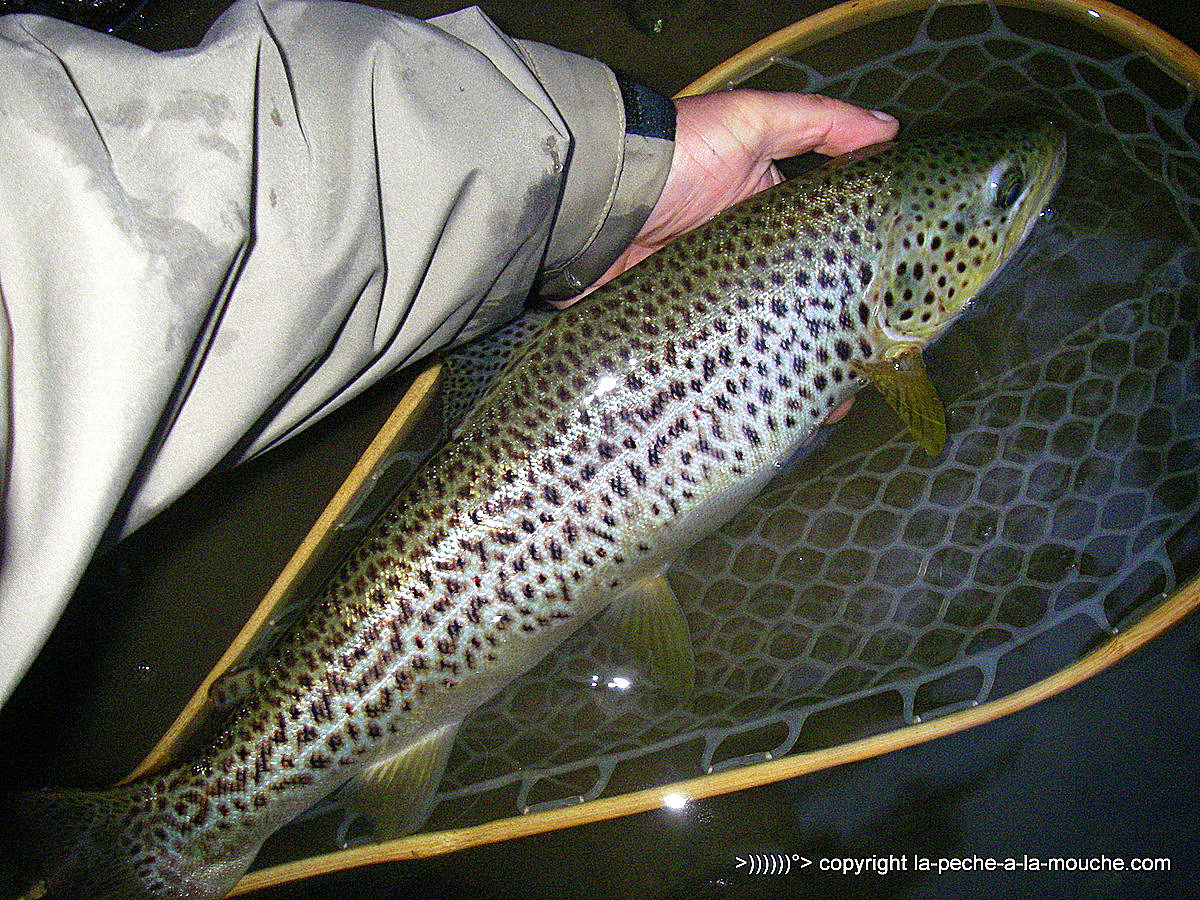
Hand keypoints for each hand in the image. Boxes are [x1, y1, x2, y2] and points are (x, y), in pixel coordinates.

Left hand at [576, 91, 897, 424]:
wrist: (596, 195)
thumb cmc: (672, 152)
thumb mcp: (750, 122)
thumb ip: (820, 123)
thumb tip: (889, 129)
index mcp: (762, 220)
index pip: (818, 257)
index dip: (850, 287)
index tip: (883, 318)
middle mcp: (737, 265)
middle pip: (790, 314)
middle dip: (822, 347)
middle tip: (854, 378)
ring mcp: (706, 304)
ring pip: (755, 350)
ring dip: (782, 378)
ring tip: (819, 408)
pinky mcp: (673, 334)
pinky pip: (707, 371)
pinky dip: (726, 397)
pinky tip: (756, 420)